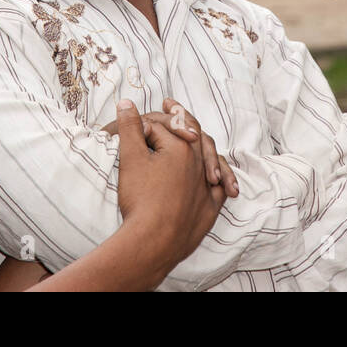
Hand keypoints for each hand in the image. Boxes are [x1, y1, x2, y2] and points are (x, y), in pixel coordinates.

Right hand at [112, 100, 226, 272]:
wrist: (152, 243)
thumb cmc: (140, 200)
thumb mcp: (130, 158)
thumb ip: (130, 127)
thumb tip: (127, 103)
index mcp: (182, 147)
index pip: (164, 125)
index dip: (147, 119)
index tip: (136, 116)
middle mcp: (200, 163)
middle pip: (193, 133)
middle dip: (181, 117)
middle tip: (171, 104)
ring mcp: (207, 187)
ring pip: (210, 157)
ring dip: (200, 142)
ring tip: (196, 135)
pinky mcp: (209, 209)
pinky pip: (219, 188)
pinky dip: (219, 178)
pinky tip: (215, 178)